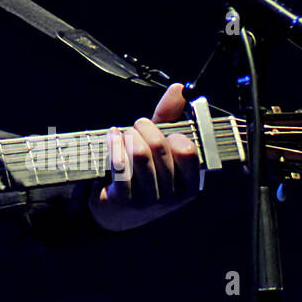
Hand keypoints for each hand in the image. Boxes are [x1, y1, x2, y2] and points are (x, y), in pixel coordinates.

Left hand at [88, 82, 199, 230]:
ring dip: (127, 135)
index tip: (162, 130)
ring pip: (139, 153)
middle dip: (143, 128)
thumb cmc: (142, 173)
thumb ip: (170, 117)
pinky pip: (120, 164)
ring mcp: (149, 200)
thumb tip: (179, 89)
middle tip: (137, 126)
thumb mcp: (160, 146)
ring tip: (122, 134)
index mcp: (190, 184)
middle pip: (159, 146)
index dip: (172, 133)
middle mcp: (173, 196)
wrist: (116, 211)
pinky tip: (111, 138)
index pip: (189, 150)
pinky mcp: (126, 200)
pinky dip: (113, 144)